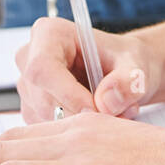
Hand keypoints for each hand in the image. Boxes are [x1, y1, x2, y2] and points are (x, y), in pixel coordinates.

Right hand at [16, 18, 161, 122]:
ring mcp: (28, 85)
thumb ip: (128, 80)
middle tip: (117, 115)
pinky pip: (48, 129)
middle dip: (79, 114)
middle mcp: (30, 57)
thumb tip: (106, 101)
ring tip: (115, 112)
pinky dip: (75, 131)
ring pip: (44, 117)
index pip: (43, 68)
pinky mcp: (32, 108)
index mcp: (49, 33)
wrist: (125, 72)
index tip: (97, 109)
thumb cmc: (125, 60)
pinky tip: (98, 118)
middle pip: (42, 98)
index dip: (68, 94)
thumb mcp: (136, 65)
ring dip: (81, 124)